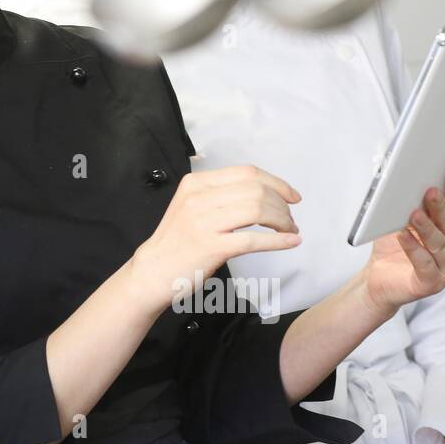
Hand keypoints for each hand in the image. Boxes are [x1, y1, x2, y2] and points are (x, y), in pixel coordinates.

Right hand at [131, 164, 301, 307]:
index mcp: (196, 183)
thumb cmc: (177, 241)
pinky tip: (290, 242)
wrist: (153, 270)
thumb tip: (262, 193)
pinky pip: (254, 240)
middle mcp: (198, 198)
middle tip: (289, 219)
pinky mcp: (211, 247)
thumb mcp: (192, 206)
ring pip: (257, 210)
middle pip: (256, 190)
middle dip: (281, 204)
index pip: (246, 172)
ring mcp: (203, 222)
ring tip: (289, 230)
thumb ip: (220, 195)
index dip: (276, 182)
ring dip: (282, 221)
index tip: (292, 196)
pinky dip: (279, 241)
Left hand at [363, 158, 444, 315]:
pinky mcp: (431, 283)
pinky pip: (424, 264)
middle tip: (430, 190)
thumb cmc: (396, 246)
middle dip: (441, 206)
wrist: (379, 279)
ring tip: (413, 213)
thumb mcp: (405, 219)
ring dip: (426, 227)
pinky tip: (403, 235)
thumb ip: (413, 201)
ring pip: (439, 244)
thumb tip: (407, 174)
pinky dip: (413, 248)